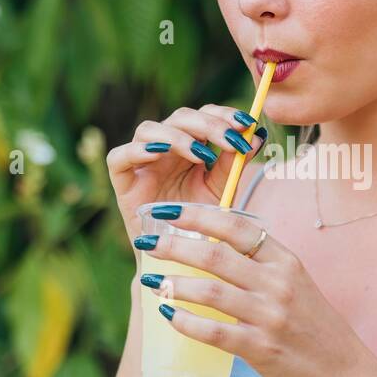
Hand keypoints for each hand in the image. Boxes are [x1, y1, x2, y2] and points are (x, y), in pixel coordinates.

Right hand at [106, 104, 266, 264]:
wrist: (181, 262)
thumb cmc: (202, 224)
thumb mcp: (222, 190)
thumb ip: (234, 163)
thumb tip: (257, 135)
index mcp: (191, 146)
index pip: (204, 115)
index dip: (223, 114)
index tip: (247, 124)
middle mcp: (165, 149)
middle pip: (179, 117)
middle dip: (208, 124)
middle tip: (232, 140)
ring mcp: (142, 163)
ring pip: (149, 129)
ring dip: (177, 136)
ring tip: (201, 156)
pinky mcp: (123, 183)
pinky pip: (118, 157)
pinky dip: (136, 150)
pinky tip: (159, 154)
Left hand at [136, 201, 373, 376]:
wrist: (344, 374)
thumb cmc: (314, 328)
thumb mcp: (296, 285)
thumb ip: (261, 265)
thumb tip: (213, 246)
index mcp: (286, 261)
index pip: (236, 226)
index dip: (196, 214)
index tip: (165, 210)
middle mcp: (278, 284)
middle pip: (215, 255)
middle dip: (173, 245)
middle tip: (144, 242)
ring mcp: (270, 316)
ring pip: (210, 291)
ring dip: (173, 284)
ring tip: (149, 280)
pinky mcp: (261, 349)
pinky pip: (215, 332)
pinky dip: (186, 322)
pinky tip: (167, 316)